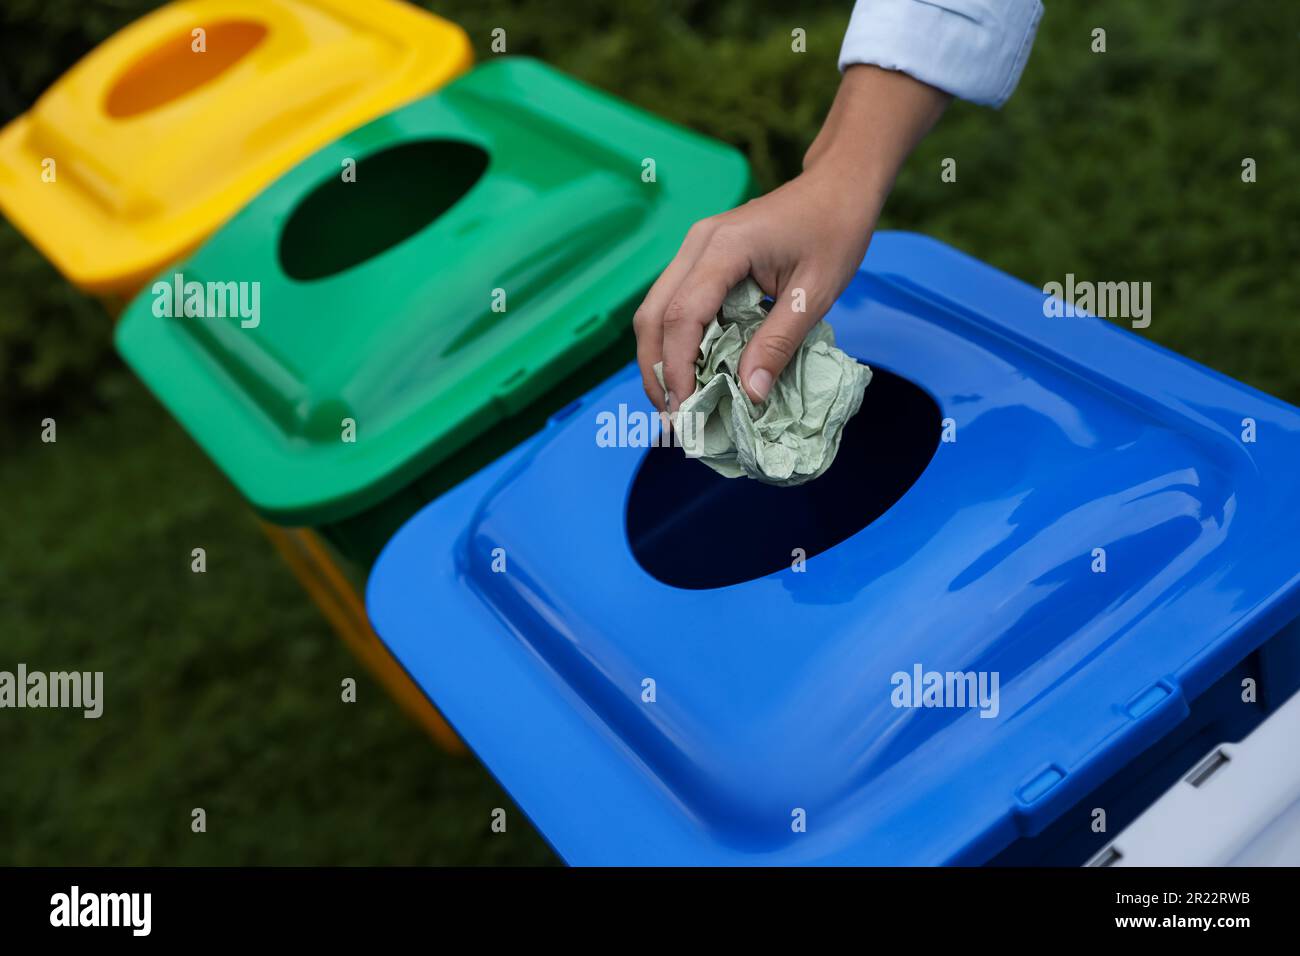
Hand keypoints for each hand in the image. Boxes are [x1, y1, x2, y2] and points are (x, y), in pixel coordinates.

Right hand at [634, 65, 948, 411]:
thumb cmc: (835, 231)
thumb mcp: (817, 292)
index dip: (678, 369)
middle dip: (657, 371)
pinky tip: (690, 372)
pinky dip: (674, 342)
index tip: (686, 411)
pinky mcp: (699, 258)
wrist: (837, 185)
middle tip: (673, 418)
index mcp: (724, 249)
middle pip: (652, 315)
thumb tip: (749, 395)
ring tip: (677, 403)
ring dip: (660, 359)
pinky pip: (673, 304)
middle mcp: (696, 245)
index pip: (682, 317)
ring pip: (654, 311)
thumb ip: (779, 342)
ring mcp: (693, 249)